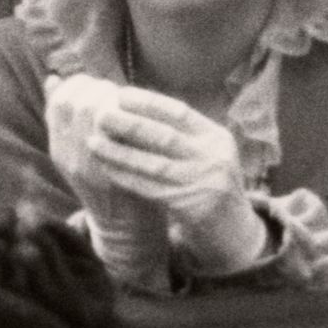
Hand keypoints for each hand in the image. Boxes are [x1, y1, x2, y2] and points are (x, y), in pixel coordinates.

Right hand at [44, 74, 168, 279]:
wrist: (124, 226)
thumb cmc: (106, 178)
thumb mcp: (78, 148)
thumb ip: (67, 117)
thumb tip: (52, 78)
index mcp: (58, 147)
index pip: (58, 101)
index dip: (79, 85)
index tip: (97, 87)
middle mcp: (68, 156)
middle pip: (74, 103)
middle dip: (97, 89)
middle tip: (114, 93)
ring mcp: (89, 165)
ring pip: (94, 113)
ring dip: (113, 100)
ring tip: (125, 104)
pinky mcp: (113, 172)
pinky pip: (117, 131)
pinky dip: (129, 118)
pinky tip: (138, 119)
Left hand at [91, 89, 268, 273]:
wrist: (234, 233)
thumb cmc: (209, 186)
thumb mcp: (205, 154)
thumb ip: (180, 135)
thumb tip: (134, 109)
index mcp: (217, 138)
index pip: (180, 113)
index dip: (149, 102)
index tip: (121, 95)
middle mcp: (215, 158)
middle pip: (166, 136)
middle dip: (130, 124)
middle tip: (101, 115)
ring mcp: (205, 184)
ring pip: (154, 164)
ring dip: (120, 153)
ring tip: (94, 142)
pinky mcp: (192, 209)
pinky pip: (150, 189)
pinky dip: (126, 177)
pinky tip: (106, 168)